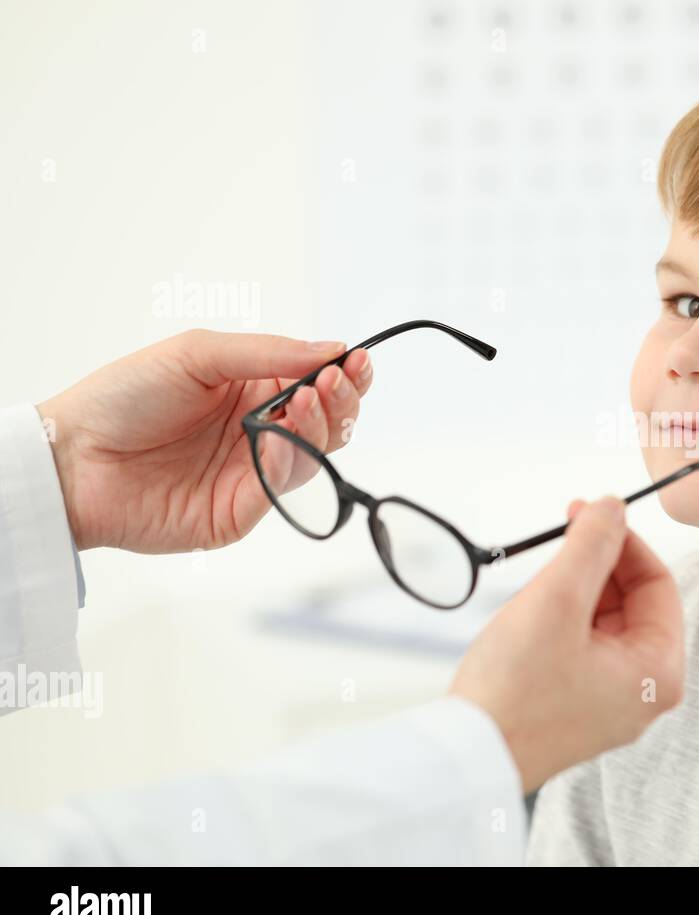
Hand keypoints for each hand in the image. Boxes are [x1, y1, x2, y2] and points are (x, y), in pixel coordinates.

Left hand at [36, 328, 371, 552]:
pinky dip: (288, 462)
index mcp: (254, 389)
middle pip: (329, 422)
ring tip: (309, 400)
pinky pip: (281, 489)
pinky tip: (277, 438)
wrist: (72, 458)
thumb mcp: (197, 355)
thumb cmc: (122, 397)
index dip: (344, 373)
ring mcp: (253, 473)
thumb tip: (331, 349)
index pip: (318, 383)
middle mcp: (262, 431)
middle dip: (342, 400)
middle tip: (335, 381)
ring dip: (321, 426)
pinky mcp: (241, 511)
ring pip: (315, 455)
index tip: (355, 360)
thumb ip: (267, 352)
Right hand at [450, 496, 684, 792]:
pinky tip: (532, 611)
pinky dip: (563, 618)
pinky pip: (584, 646)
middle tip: (562, 530)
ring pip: (605, 621)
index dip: (623, 540)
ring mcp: (612, 702)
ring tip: (538, 578)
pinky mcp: (579, 706)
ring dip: (577, 588)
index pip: (657, 582)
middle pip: (633, 601)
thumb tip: (612, 505)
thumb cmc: (514, 689)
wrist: (466, 756)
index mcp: (659, 671)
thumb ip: (590, 546)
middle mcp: (644, 692)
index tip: (587, 513)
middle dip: (598, 562)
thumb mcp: (556, 600)